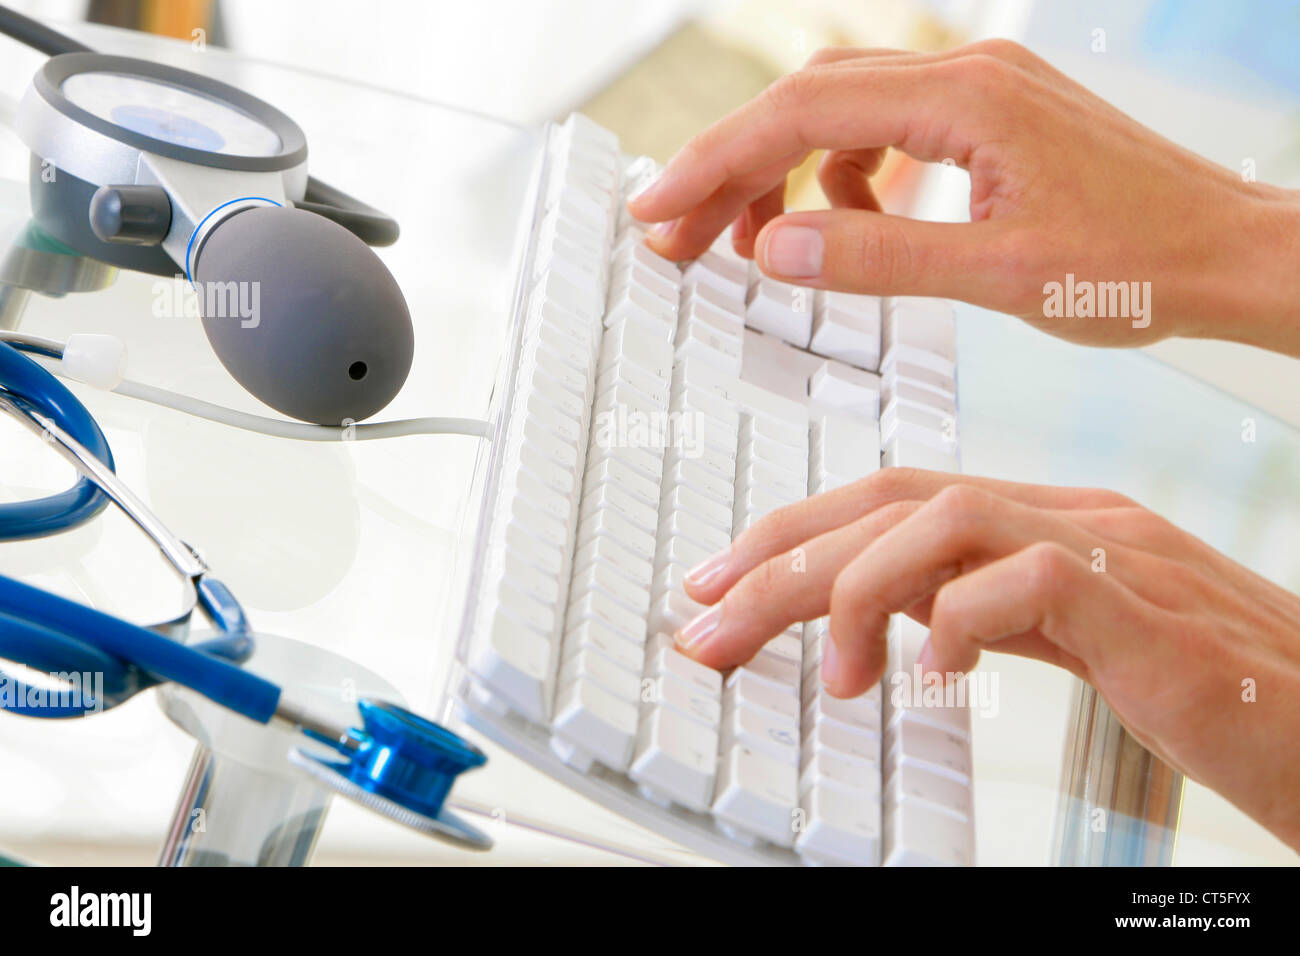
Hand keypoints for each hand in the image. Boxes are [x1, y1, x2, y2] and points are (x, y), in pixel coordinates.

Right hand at [628, 41, 1299, 354]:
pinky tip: (841, 228)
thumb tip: (777, 249)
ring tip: (754, 247)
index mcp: (967, 101)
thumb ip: (877, 258)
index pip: (800, 115)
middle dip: (731, 170)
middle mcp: (967, 76)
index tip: (658, 211)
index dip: (714, 163)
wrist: (1226, 252)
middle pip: (806, 104)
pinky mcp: (987, 121)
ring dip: (782, 176)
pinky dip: (842, 180)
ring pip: (838, 115)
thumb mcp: (998, 276)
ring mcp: (978, 93)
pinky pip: (883, 134)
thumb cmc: (1141, 264)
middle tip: (677, 236)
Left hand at [676, 468, 1299, 851]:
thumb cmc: (1202, 686)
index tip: (720, 584)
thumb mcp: (1067, 640)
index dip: (793, 534)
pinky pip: (1032, 583)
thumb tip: (893, 612)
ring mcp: (1112, 555)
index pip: (890, 498)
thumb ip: (984, 608)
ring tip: (840, 680)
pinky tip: (939, 677)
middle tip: (710, 627)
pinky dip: (962, 624)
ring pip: (942, 520)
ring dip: (856, 593)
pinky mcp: (1149, 614)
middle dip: (782, 564)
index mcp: (1042, 520)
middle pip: (891, 502)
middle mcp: (1069, 517)